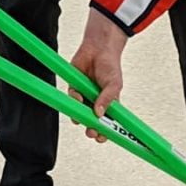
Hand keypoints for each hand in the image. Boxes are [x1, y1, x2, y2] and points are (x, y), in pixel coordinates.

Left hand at [67, 9, 127, 142]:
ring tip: (83, 115)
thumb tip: (99, 114)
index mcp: (109, 104)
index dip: (105, 132)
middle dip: (91, 129)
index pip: (107, 123)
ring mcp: (84, 96)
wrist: (98, 48)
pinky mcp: (73, 87)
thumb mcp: (114, 84)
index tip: (102, 138)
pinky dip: (74, 99)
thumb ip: (108, 99)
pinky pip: (71, 98)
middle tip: (91, 131)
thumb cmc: (110, 66)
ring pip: (79, 112)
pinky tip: (78, 96)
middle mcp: (95, 102)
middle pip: (92, 122)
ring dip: (79, 116)